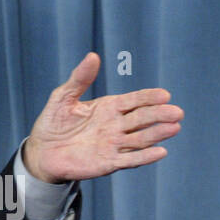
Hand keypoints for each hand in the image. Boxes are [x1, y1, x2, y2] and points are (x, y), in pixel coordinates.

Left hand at [24, 52, 182, 183]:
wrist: (42, 151)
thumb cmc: (54, 121)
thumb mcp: (63, 96)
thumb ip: (79, 78)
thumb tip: (92, 56)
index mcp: (109, 107)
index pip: (134, 101)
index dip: (149, 98)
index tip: (165, 95)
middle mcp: (116, 126)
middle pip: (142, 119)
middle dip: (159, 115)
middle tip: (176, 112)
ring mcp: (114, 145)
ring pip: (140, 139)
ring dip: (157, 134)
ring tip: (174, 127)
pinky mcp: (109, 163)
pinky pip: (130, 160)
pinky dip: (145, 157)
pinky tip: (161, 151)